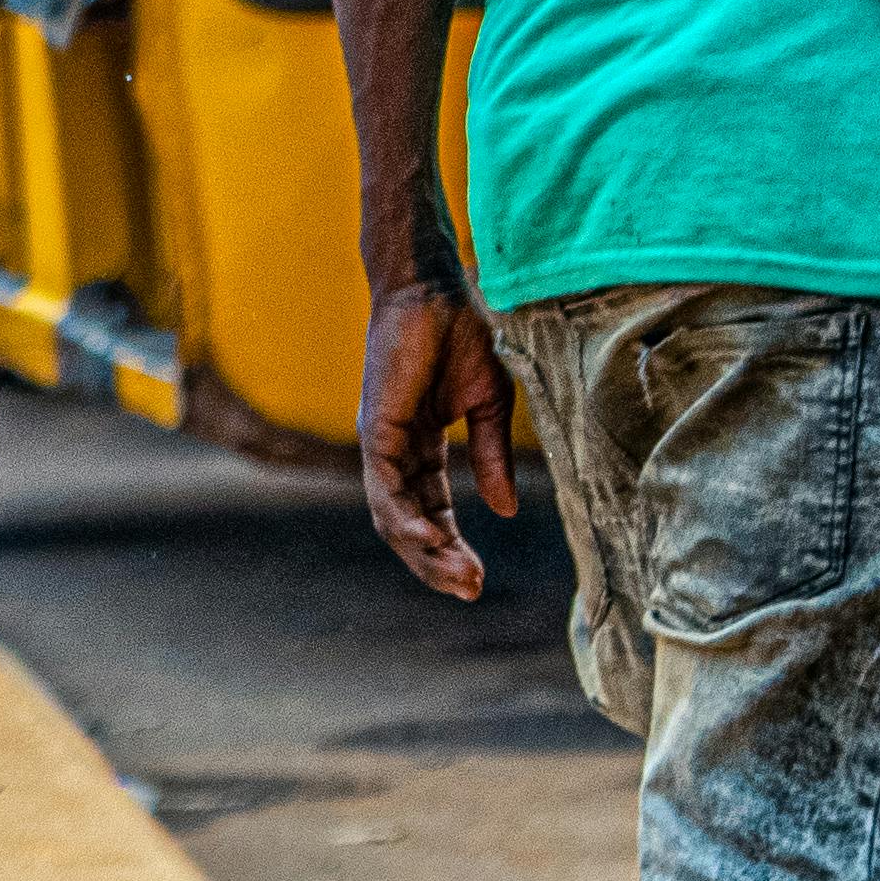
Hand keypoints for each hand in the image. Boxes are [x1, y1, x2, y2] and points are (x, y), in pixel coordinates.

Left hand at [359, 283, 521, 598]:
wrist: (434, 288)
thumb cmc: (461, 334)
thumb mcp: (490, 405)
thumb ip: (491, 457)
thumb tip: (504, 510)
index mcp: (422, 448)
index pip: (435, 511)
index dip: (455, 547)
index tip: (480, 580)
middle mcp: (395, 453)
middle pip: (410, 524)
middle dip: (438, 562)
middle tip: (472, 592)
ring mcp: (381, 443)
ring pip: (393, 516)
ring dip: (424, 551)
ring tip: (460, 577)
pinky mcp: (375, 429)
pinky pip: (384, 487)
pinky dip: (403, 518)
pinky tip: (428, 540)